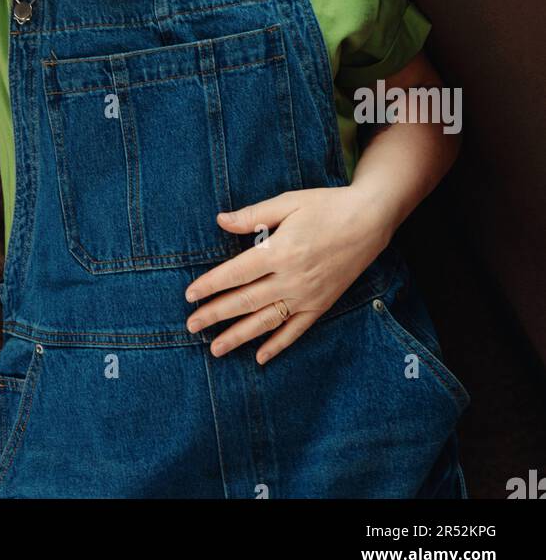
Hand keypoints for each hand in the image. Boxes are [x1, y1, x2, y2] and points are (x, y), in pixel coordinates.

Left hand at [182, 185, 391, 364]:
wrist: (369, 220)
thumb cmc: (326, 206)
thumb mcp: (288, 201)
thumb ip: (253, 214)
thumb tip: (220, 220)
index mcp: (280, 251)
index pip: (235, 273)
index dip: (210, 285)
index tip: (189, 295)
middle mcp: (292, 278)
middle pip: (245, 301)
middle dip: (215, 315)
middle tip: (190, 326)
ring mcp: (307, 295)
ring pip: (266, 321)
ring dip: (239, 336)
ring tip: (215, 348)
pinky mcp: (321, 304)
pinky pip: (296, 330)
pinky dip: (277, 345)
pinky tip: (260, 357)